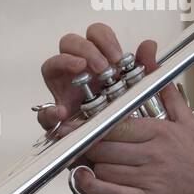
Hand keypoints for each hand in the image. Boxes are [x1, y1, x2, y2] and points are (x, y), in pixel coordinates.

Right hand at [37, 23, 158, 140]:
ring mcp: (64, 94)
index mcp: (100, 65)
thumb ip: (145, 69)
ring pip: (51, 66)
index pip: (93, 36)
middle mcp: (78, 74)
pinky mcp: (56, 121)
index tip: (117, 56)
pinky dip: (50, 111)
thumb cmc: (128, 122)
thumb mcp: (142, 95)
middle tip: (102, 66)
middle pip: (69, 43)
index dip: (103, 38)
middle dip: (85, 48)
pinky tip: (62, 112)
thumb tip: (149, 45)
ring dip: (65, 62)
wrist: (122, 157)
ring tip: (81, 71)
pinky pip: (44, 112)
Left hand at [71, 81, 193, 193]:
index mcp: (161, 132)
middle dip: (86, 145)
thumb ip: (171, 99)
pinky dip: (92, 187)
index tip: (79, 124)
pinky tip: (83, 180)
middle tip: (76, 144)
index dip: (92, 125)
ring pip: (104, 167)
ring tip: (82, 162)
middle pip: (104, 145)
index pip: (115, 124)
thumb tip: (160, 74)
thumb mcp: (193, 125)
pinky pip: (112, 193)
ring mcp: (150, 178)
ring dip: (90, 166)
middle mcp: (153, 153)